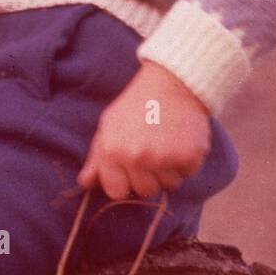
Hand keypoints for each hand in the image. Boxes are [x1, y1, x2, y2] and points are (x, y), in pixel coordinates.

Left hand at [77, 61, 211, 201]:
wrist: (172, 82)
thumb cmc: (137, 104)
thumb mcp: (110, 124)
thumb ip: (97, 157)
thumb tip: (85, 183)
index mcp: (113, 150)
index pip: (116, 192)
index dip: (124, 181)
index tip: (130, 166)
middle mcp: (137, 157)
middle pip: (144, 191)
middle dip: (148, 176)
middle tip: (151, 149)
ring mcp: (164, 158)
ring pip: (168, 185)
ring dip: (168, 170)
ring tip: (166, 143)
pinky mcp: (190, 156)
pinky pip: (186, 174)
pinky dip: (185, 162)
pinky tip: (180, 141)